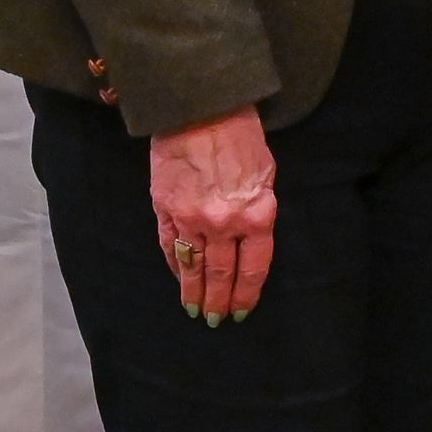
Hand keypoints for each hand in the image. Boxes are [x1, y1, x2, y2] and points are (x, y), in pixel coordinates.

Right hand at [150, 105, 277, 324]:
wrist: (201, 111)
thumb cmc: (241, 136)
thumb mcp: (266, 173)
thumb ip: (258, 209)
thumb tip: (251, 237)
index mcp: (257, 215)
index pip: (254, 266)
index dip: (247, 292)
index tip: (242, 310)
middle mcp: (224, 224)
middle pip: (222, 273)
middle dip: (220, 300)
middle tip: (216, 320)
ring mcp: (192, 219)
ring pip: (194, 266)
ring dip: (193, 292)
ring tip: (195, 310)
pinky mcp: (165, 210)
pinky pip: (170, 247)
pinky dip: (174, 266)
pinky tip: (178, 278)